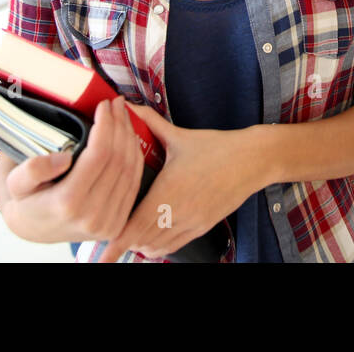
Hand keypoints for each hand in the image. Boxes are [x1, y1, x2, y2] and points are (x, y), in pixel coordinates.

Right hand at [0, 96, 145, 244]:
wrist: (33, 230)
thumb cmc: (26, 200)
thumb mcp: (16, 183)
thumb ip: (32, 170)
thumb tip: (65, 158)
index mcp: (67, 204)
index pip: (98, 156)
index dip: (106, 126)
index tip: (104, 105)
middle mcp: (92, 217)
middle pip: (118, 160)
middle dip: (120, 126)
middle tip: (118, 103)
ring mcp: (108, 223)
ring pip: (131, 170)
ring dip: (130, 138)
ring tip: (124, 115)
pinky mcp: (119, 224)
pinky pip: (134, 183)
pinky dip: (134, 156)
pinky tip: (128, 137)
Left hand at [97, 105, 259, 261]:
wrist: (252, 160)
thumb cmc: (217, 147)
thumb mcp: (180, 135)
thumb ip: (150, 122)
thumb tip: (128, 106)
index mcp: (167, 189)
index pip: (134, 225)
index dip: (116, 239)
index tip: (101, 247)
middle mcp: (178, 211)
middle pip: (142, 240)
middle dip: (124, 240)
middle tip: (109, 235)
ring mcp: (192, 222)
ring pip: (158, 246)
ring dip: (141, 244)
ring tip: (128, 237)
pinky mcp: (204, 226)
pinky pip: (176, 246)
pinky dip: (160, 246)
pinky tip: (150, 242)